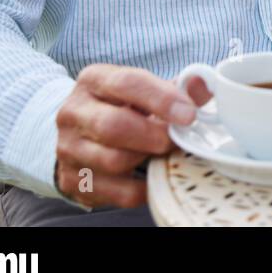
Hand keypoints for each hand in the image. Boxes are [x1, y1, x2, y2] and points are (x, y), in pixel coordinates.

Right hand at [54, 64, 209, 208]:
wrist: (81, 133)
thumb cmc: (123, 106)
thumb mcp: (144, 88)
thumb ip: (177, 87)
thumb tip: (203, 83)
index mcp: (93, 80)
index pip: (127, 83)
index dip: (162, 99)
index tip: (189, 114)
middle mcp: (73, 112)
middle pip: (114, 125)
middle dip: (154, 135)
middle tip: (176, 140)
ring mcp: (68, 148)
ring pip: (113, 160)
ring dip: (147, 160)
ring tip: (161, 153)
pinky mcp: (72, 180)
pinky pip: (116, 192)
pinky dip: (143, 188)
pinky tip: (152, 176)